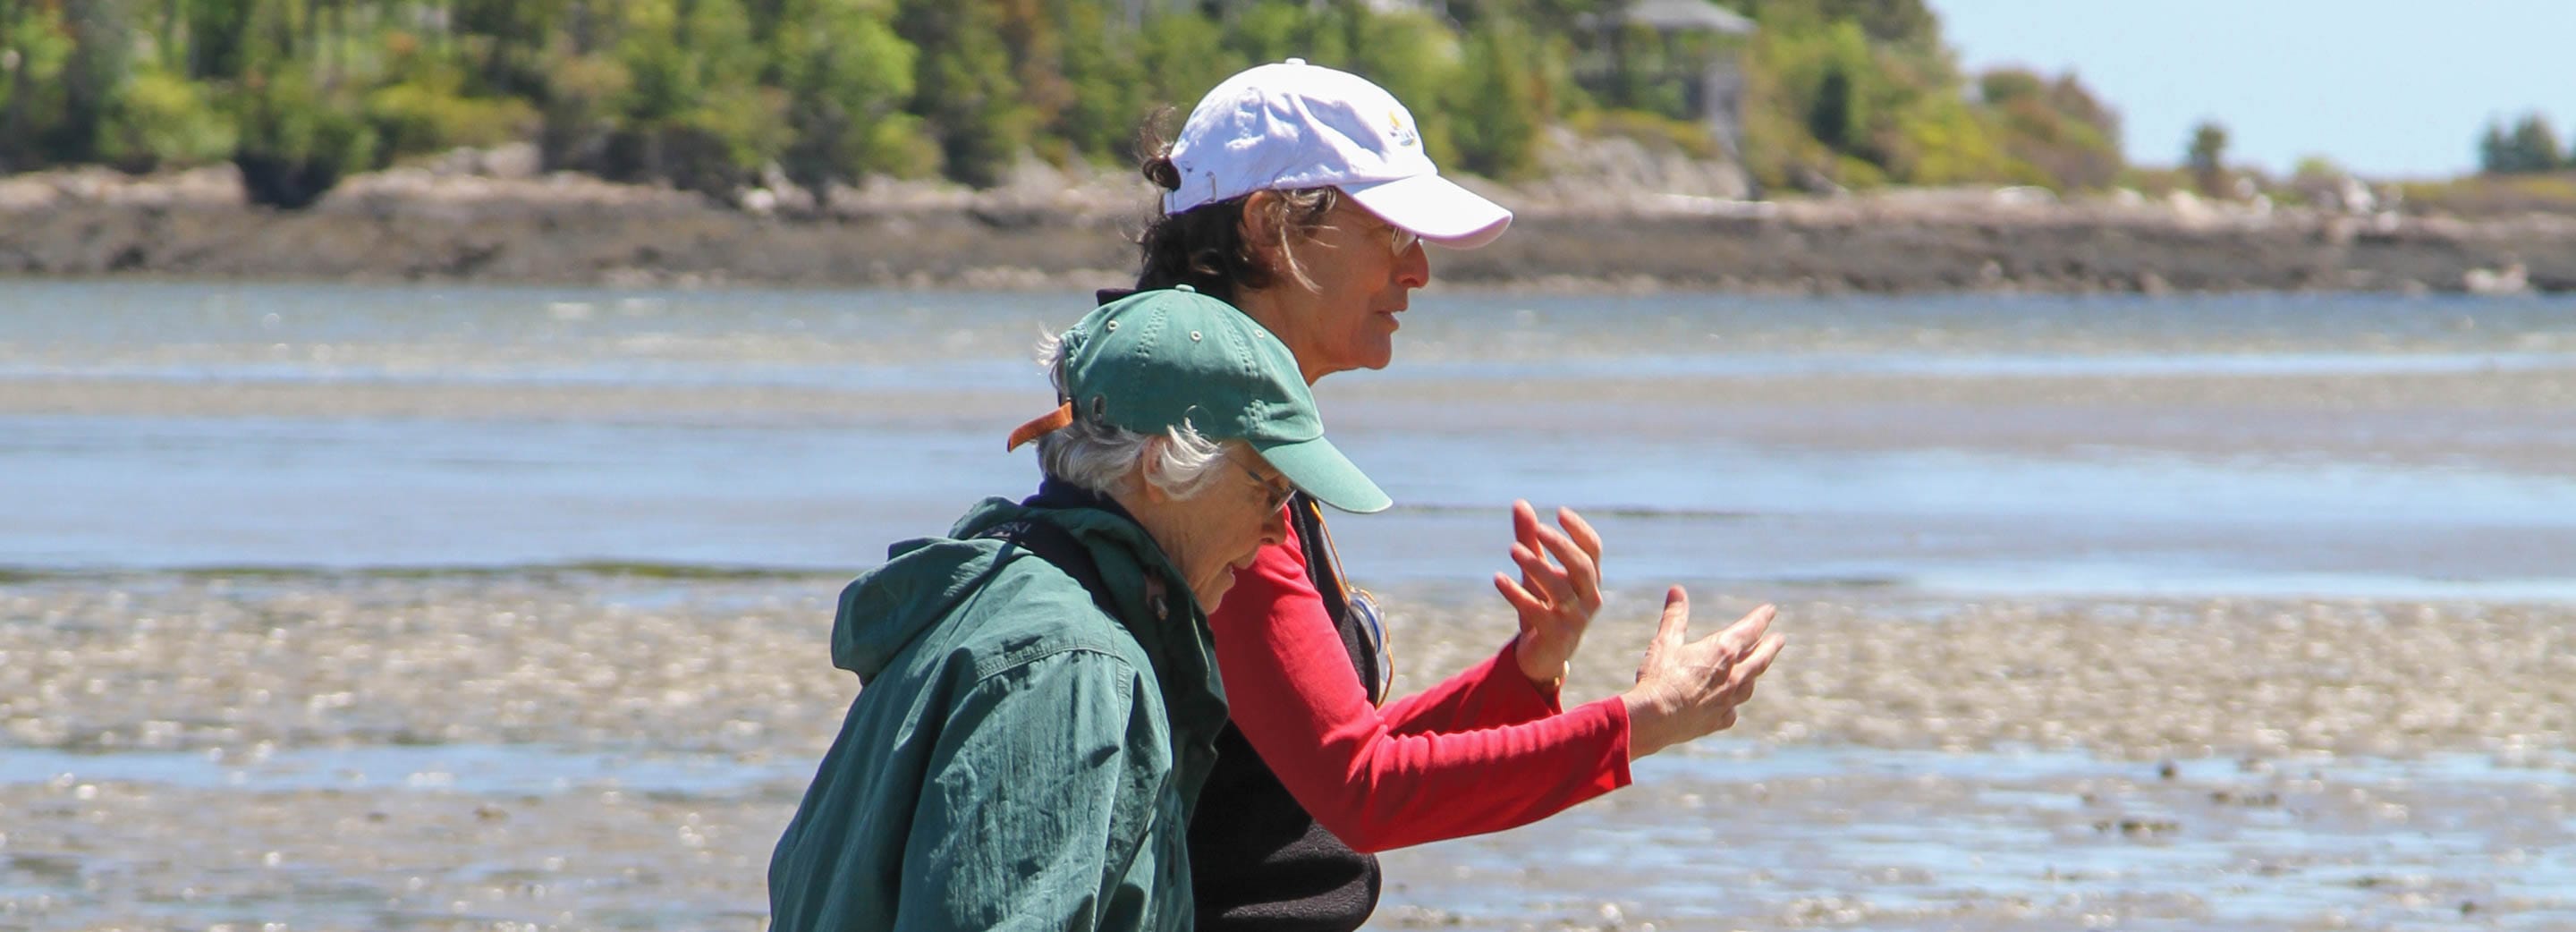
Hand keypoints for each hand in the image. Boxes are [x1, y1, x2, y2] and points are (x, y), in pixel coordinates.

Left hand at [1493, 501, 1603, 688]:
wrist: (1543, 655)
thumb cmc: (1544, 605)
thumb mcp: (1535, 571)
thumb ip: (1530, 539)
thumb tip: (1520, 503)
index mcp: (1589, 580)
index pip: (1593, 549)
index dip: (1579, 530)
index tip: (1559, 512)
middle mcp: (1589, 598)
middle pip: (1582, 567)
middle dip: (1561, 546)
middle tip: (1537, 529)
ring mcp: (1575, 619)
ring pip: (1560, 589)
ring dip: (1536, 566)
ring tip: (1513, 549)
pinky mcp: (1557, 636)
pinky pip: (1537, 611)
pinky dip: (1517, 594)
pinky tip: (1498, 579)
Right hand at [1621, 588, 1785, 759]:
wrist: (1654, 720)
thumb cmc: (1659, 677)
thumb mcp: (1665, 642)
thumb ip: (1674, 616)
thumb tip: (1676, 590)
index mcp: (1722, 651)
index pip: (1750, 630)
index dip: (1761, 618)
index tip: (1771, 611)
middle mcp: (1732, 676)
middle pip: (1760, 659)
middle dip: (1771, 647)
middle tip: (1780, 639)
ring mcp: (1728, 701)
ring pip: (1749, 685)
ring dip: (1754, 674)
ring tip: (1756, 669)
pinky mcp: (1718, 720)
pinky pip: (1732, 710)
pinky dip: (1733, 703)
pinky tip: (1730, 704)